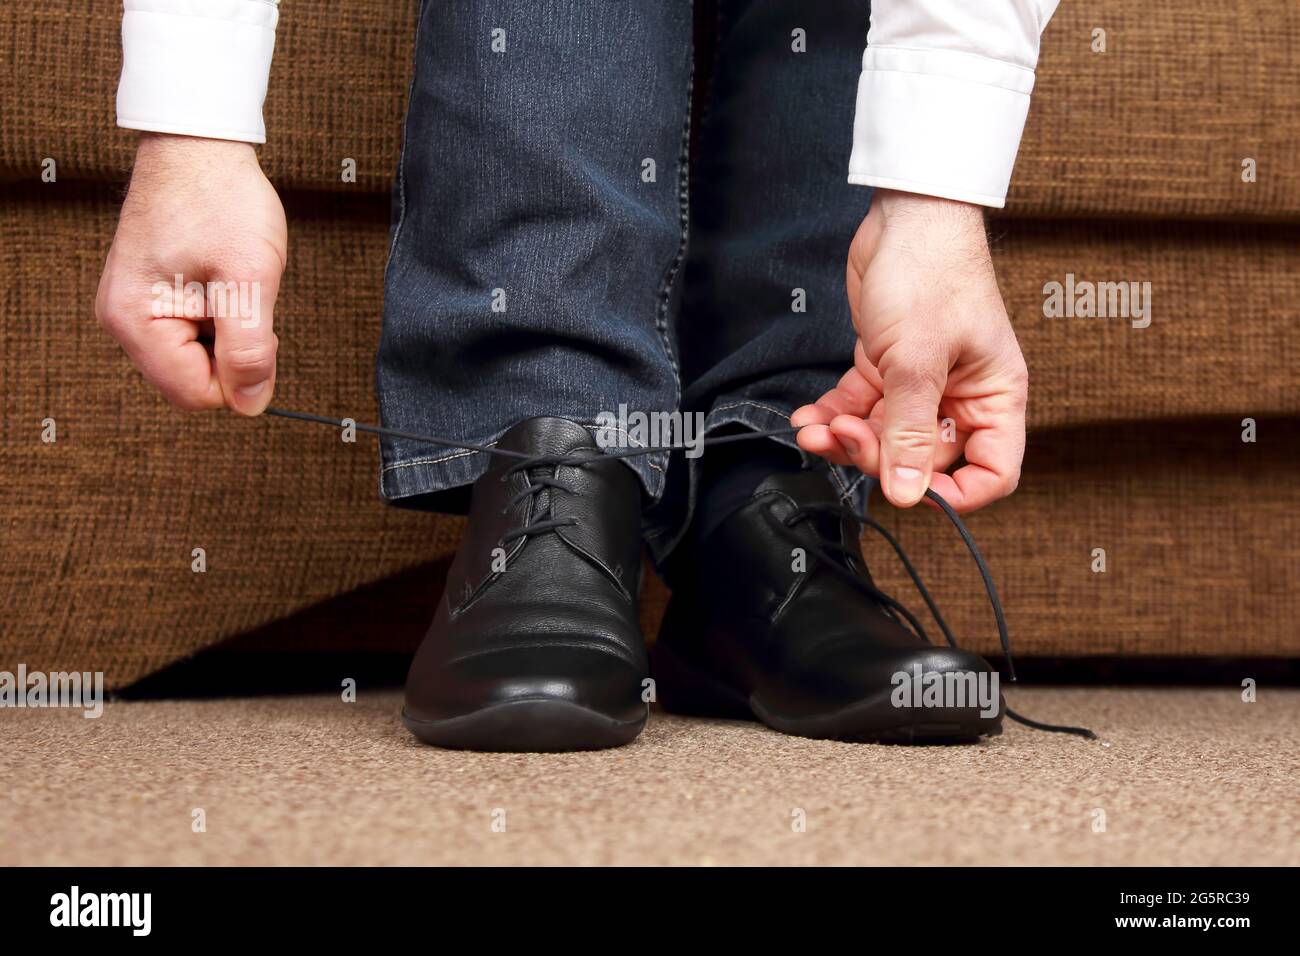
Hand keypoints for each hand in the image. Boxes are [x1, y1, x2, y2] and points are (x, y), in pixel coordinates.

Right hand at [95, 133, 287, 414]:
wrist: (199, 144)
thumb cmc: (220, 197)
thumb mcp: (250, 277)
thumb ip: (250, 348)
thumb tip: (252, 403)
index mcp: (138, 322)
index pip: (197, 394)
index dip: (241, 375)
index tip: (257, 329)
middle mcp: (124, 321)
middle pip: (193, 380)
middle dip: (232, 349)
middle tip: (242, 294)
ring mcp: (133, 308)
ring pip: (197, 357)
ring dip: (228, 329)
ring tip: (229, 278)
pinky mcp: (149, 297)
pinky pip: (193, 331)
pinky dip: (219, 312)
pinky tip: (220, 276)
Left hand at [791, 189, 1027, 511]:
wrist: (905, 216)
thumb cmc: (932, 273)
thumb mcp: (917, 360)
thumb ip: (910, 431)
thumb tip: (909, 493)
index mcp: (994, 397)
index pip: (991, 471)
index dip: (956, 493)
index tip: (909, 490)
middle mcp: (962, 395)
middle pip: (924, 459)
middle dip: (878, 456)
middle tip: (845, 436)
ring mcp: (922, 383)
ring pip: (884, 436)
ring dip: (846, 440)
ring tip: (816, 429)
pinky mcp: (886, 368)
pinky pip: (860, 408)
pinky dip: (833, 416)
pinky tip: (810, 416)